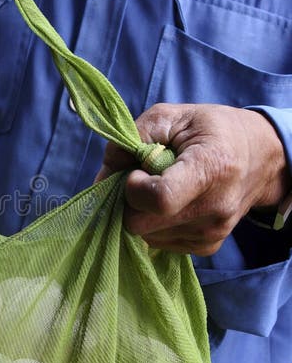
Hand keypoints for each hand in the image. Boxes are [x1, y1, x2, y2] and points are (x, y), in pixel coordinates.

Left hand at [95, 103, 290, 255]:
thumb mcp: (172, 116)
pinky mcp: (207, 246)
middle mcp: (213, 207)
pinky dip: (155, 224)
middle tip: (140, 179)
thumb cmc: (211, 130)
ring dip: (142, 213)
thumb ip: (132, 138)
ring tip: (161, 187)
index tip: (136, 172)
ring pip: (146, 237)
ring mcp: (211, 233)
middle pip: (141, 224)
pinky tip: (172, 203)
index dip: (134, 188)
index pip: (158, 199)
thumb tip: (103, 176)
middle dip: (129, 202)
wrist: (260, 157)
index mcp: (209, 169)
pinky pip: (160, 244)